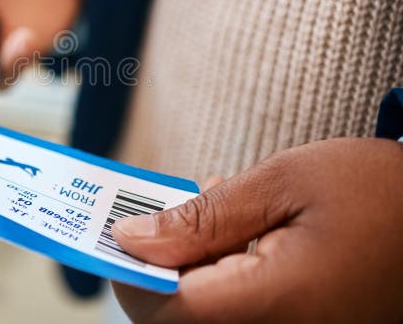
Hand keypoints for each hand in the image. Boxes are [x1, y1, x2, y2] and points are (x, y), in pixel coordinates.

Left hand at [111, 138, 402, 322]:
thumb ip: (201, 219)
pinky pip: (237, 317)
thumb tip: (130, 240)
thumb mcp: (283, 184)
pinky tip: (241, 236)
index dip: (129, 269)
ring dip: (190, 268)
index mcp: (276, 305)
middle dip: (160, 264)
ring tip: (219, 210)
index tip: (118, 226)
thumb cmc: (377, 193)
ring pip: (203, 319)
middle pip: (178, 321)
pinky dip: (219, 278)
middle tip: (173, 209)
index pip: (165, 309)